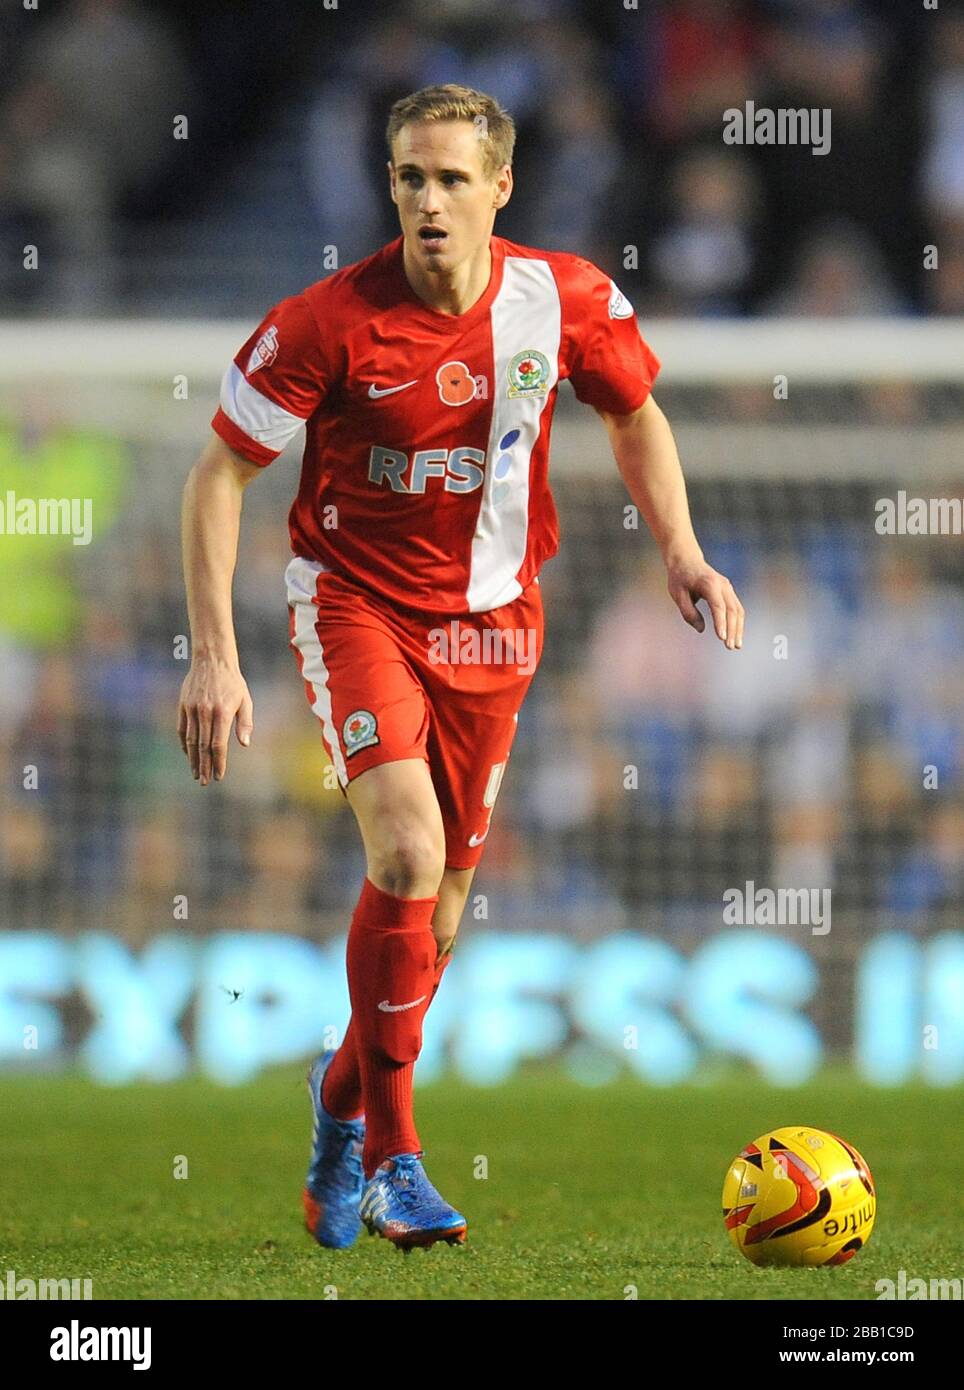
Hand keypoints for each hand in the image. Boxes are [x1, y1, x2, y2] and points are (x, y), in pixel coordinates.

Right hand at [177, 656, 253, 784]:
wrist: (212, 660)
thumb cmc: (233, 682)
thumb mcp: (245, 700)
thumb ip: (245, 723)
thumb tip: (244, 744)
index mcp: (222, 713)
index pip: (218, 744)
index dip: (218, 762)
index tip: (219, 775)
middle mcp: (205, 713)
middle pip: (203, 746)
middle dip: (204, 766)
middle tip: (205, 782)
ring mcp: (192, 709)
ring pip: (190, 740)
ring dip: (193, 759)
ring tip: (196, 773)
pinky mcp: (183, 706)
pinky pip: (182, 729)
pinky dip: (184, 744)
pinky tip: (188, 755)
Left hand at [667, 555, 744, 650]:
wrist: (687, 560)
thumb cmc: (680, 578)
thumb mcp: (678, 595)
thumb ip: (689, 612)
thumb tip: (701, 629)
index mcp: (709, 584)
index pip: (718, 606)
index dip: (720, 623)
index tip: (721, 638)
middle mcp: (722, 585)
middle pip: (731, 609)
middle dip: (732, 629)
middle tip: (730, 647)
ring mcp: (728, 588)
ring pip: (738, 610)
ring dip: (738, 628)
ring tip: (736, 646)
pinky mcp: (729, 592)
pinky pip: (737, 608)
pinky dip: (738, 622)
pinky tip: (736, 636)